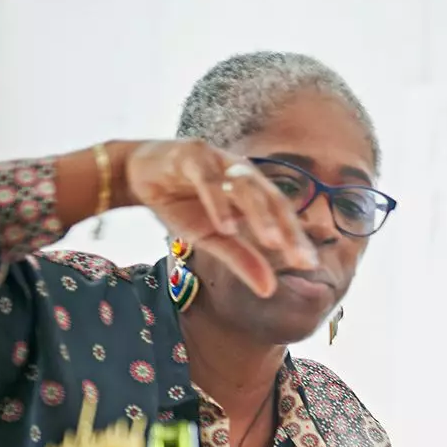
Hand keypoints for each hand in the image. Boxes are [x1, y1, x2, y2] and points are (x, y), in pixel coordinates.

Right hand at [123, 140, 316, 296]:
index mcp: (254, 191)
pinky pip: (207, 179)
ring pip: (245, 187)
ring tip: (271, 243)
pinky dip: (218, 202)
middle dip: (288, 230)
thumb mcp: (212, 238)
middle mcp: (243, 173)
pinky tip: (227, 226)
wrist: (136, 174)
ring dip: (259, 215)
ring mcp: (219, 161)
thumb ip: (241, 259)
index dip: (297, 239)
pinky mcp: (191, 155)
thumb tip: (269, 291)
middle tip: (301, 259)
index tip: (311, 266)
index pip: (282, 215)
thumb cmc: (182, 204)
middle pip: (272, 199)